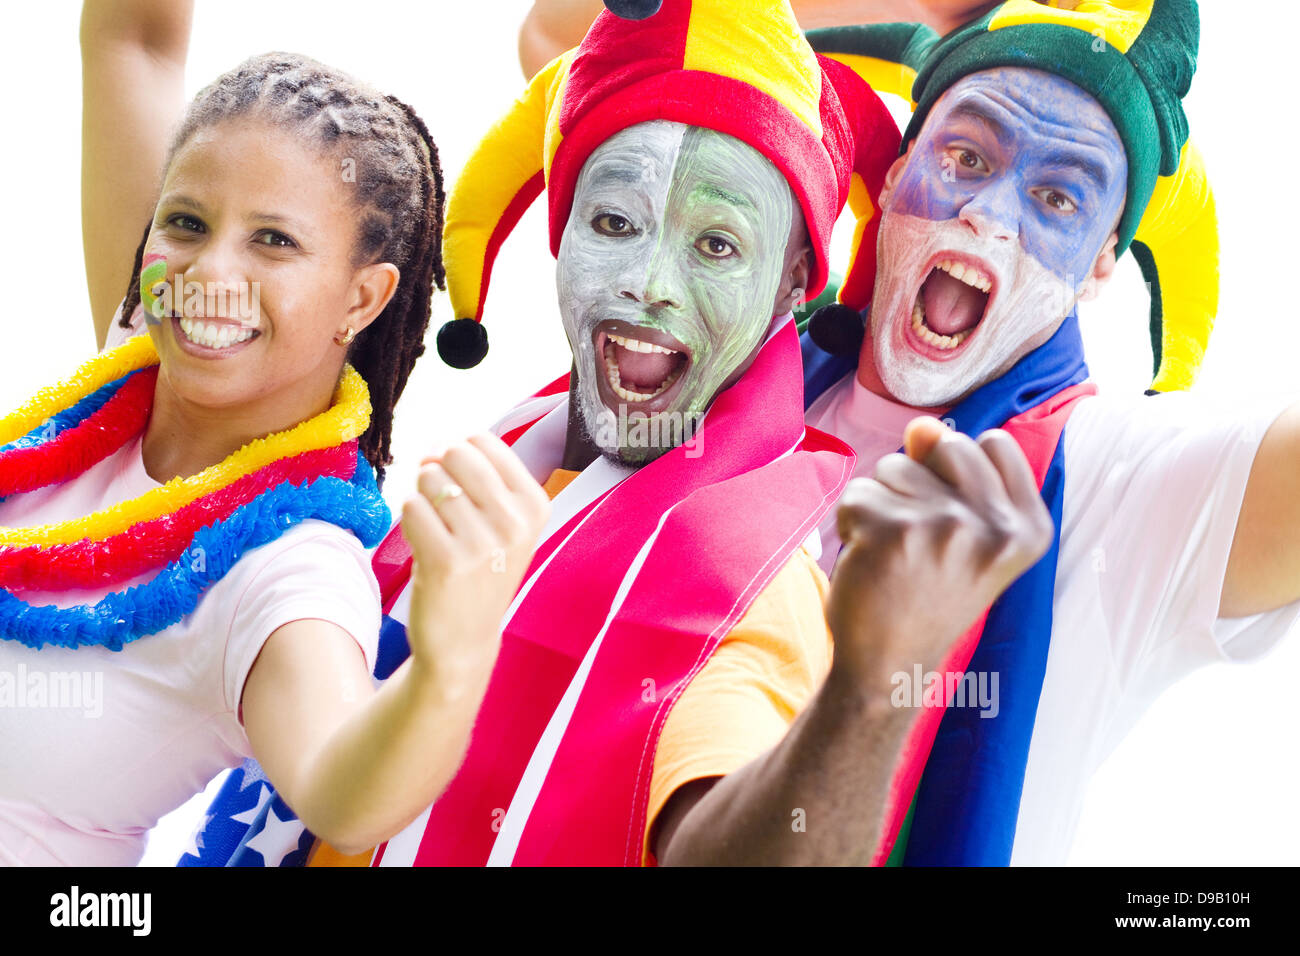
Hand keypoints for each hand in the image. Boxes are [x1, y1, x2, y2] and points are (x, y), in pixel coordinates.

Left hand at [400, 434, 550, 696]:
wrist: (464, 640)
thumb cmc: (478, 572)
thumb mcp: (503, 524)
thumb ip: (478, 478)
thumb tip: (434, 448)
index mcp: (535, 505)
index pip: (484, 442)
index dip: (457, 454)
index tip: (458, 484)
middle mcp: (515, 523)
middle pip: (455, 454)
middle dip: (435, 470)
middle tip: (439, 506)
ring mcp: (483, 544)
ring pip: (429, 480)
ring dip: (421, 498)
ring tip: (435, 530)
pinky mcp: (446, 562)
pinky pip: (411, 508)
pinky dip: (408, 521)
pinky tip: (422, 545)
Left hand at [825, 417, 1053, 688]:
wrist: (890, 666)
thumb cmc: (927, 596)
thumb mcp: (964, 534)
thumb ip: (952, 472)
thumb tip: (922, 426)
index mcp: (1028, 528)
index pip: (994, 442)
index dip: (960, 471)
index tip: (956, 522)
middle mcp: (994, 526)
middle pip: (946, 443)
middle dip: (919, 479)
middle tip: (920, 540)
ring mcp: (943, 527)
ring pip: (893, 465)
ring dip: (882, 503)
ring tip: (894, 554)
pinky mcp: (890, 531)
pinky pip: (856, 493)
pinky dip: (850, 522)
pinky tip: (868, 562)